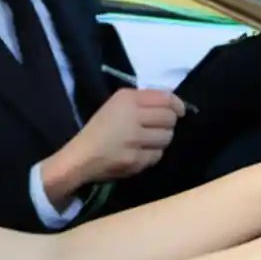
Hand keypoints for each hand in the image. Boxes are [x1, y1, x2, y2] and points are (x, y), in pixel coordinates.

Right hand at [44, 89, 184, 194]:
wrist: (81, 157)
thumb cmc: (99, 128)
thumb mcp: (115, 104)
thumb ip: (142, 100)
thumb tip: (171, 104)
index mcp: (127, 99)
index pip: (166, 99)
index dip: (177, 105)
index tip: (178, 111)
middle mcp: (133, 117)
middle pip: (169, 118)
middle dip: (169, 122)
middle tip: (159, 126)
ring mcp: (135, 141)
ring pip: (167, 137)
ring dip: (162, 138)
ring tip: (149, 139)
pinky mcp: (137, 160)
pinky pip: (158, 154)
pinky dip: (153, 153)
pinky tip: (141, 151)